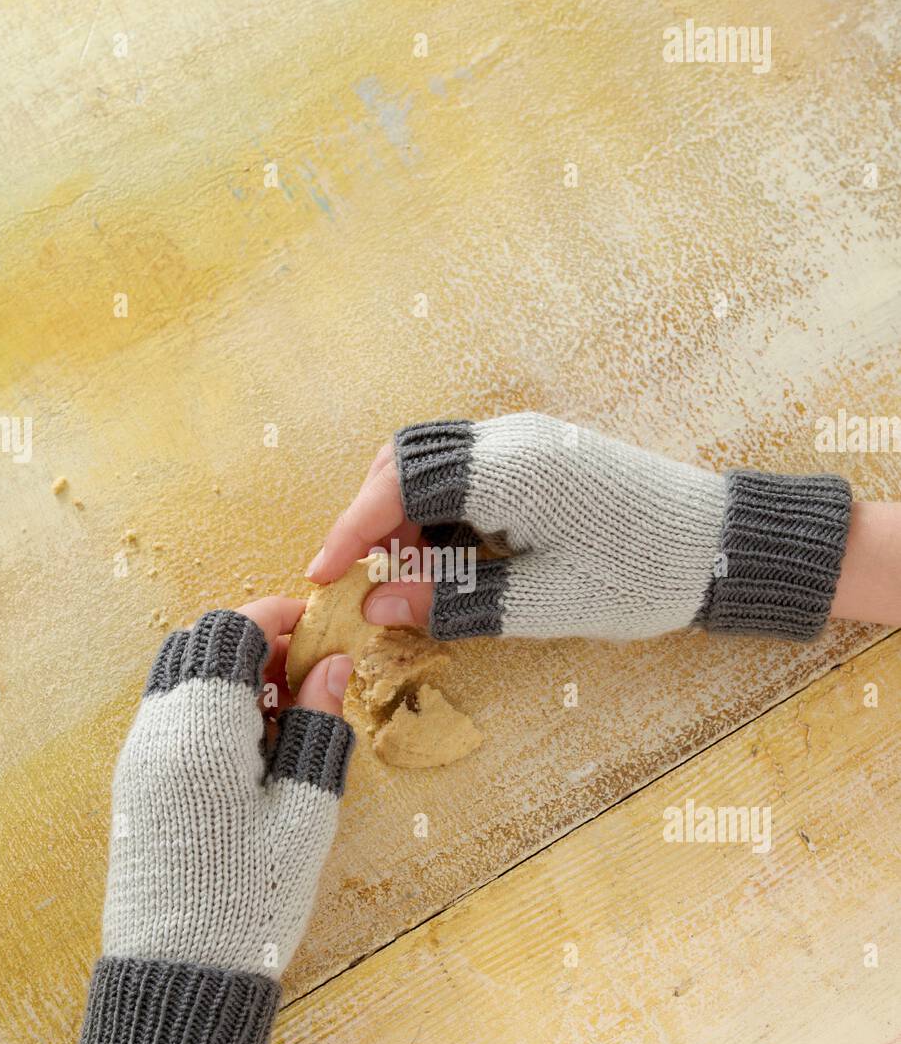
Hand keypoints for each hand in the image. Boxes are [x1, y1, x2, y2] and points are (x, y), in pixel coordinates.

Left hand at [75, 599, 354, 1043]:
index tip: (319, 630)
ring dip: (227, 672)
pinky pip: (168, 714)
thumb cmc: (252, 899)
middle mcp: (157, 731)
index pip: (232, 630)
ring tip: (281, 713)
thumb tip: (332, 665)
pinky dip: (207, 706)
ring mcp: (137, 757)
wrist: (180, 977)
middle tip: (304, 672)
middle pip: (197, 643)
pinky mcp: (133, 784)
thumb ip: (317, 727)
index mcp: (201, 728)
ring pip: (178, 675)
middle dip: (252, 640)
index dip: (278, 618)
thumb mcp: (304, 811)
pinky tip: (248, 747)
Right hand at [308, 413, 852, 643]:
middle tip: (379, 581)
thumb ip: (452, 600)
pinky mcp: (544, 453)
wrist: (722, 549)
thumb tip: (377, 605)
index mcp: (508, 467)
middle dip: (376, 518)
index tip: (322, 575)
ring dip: (411, 514)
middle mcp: (511, 438)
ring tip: (422, 578)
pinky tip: (460, 556)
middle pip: (405, 460)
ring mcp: (529, 439)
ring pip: (434, 463)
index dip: (351, 531)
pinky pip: (469, 470)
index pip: (397, 484)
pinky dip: (446, 509)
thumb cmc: (639, 577)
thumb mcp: (539, 602)